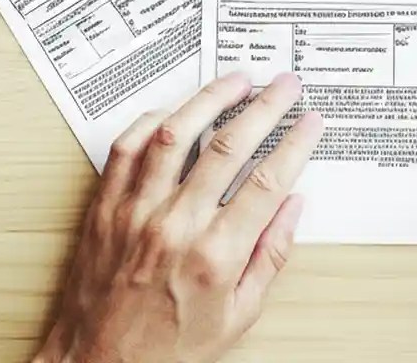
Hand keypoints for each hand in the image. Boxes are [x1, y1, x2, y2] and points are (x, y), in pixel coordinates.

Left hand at [34, 72, 322, 362]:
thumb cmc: (167, 351)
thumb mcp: (238, 318)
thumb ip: (270, 258)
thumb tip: (293, 208)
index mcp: (215, 256)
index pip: (268, 181)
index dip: (296, 144)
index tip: (311, 123)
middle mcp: (174, 226)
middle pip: (229, 146)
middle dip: (264, 107)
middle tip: (285, 85)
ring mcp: (135, 212)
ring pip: (175, 135)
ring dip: (210, 99)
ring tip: (236, 80)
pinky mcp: (105, 208)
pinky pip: (127, 149)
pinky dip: (152, 121)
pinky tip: (175, 110)